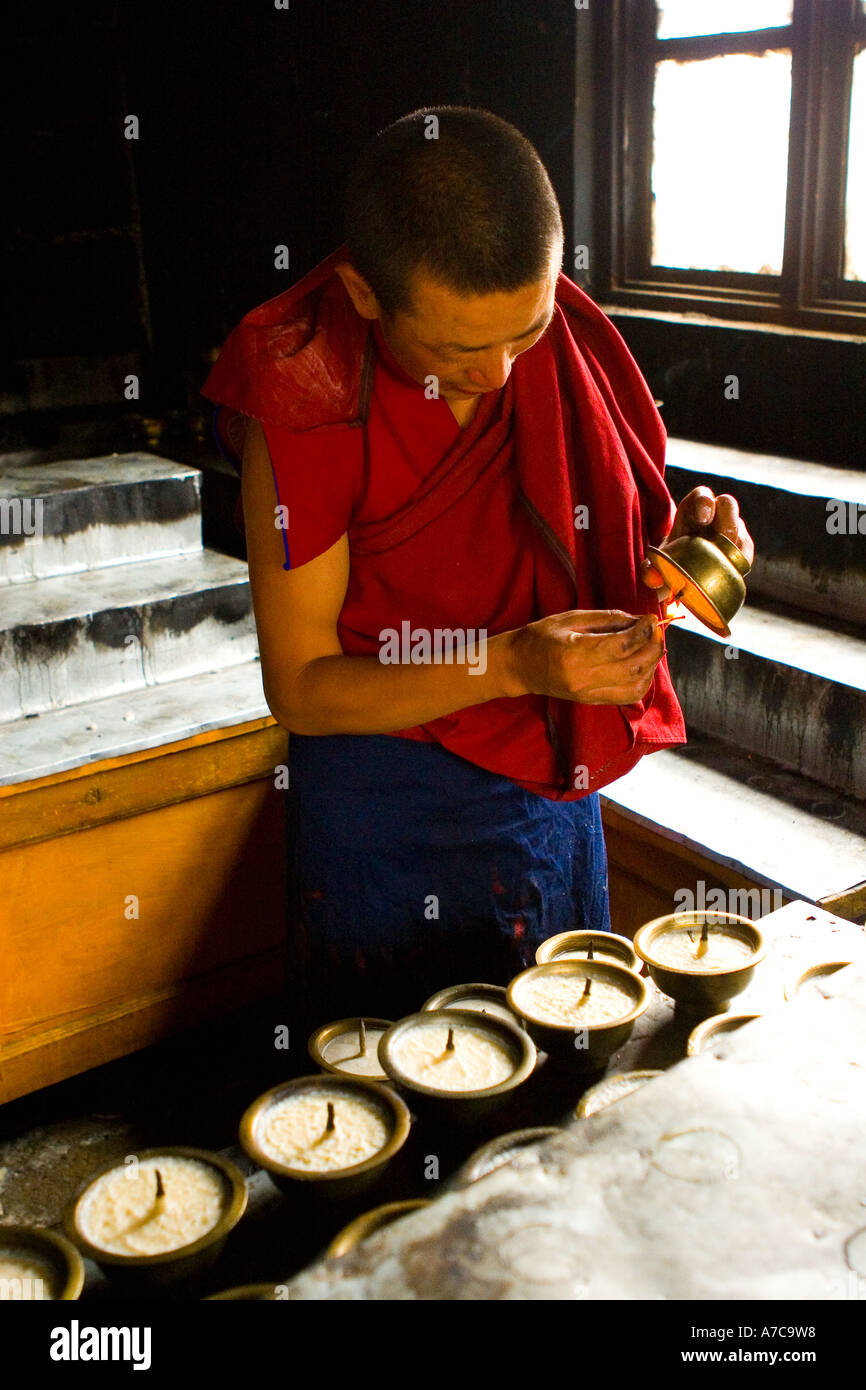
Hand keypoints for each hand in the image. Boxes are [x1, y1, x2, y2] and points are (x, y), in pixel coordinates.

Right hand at [507, 608, 665, 705]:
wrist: (520, 666)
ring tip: (652, 646)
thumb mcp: (571, 618)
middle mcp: (583, 679)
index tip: (651, 619)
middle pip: (632, 667)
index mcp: (574, 653)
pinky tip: (643, 665)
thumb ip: (607, 619)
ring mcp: (588, 694)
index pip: (620, 646)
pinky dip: (643, 681)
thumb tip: (639, 620)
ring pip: (635, 685)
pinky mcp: (593, 702)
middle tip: (656, 631)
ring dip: (651, 664)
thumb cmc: (541, 636)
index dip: (642, 632)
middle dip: (652, 647)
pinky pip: (628, 696)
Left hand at [640, 487, 755, 601]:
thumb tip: (652, 578)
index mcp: (692, 509)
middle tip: (722, 538)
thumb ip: (650, 570)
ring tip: (723, 562)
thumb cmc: (670, 561)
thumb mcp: (657, 565)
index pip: (702, 495)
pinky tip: (729, 572)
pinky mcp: (742, 549)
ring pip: (740, 530)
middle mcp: (715, 514)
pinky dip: (739, 561)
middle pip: (728, 505)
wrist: (685, 574)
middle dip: (727, 520)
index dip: (704, 502)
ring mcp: (732, 530)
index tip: (702, 518)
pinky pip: (746, 552)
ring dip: (734, 545)